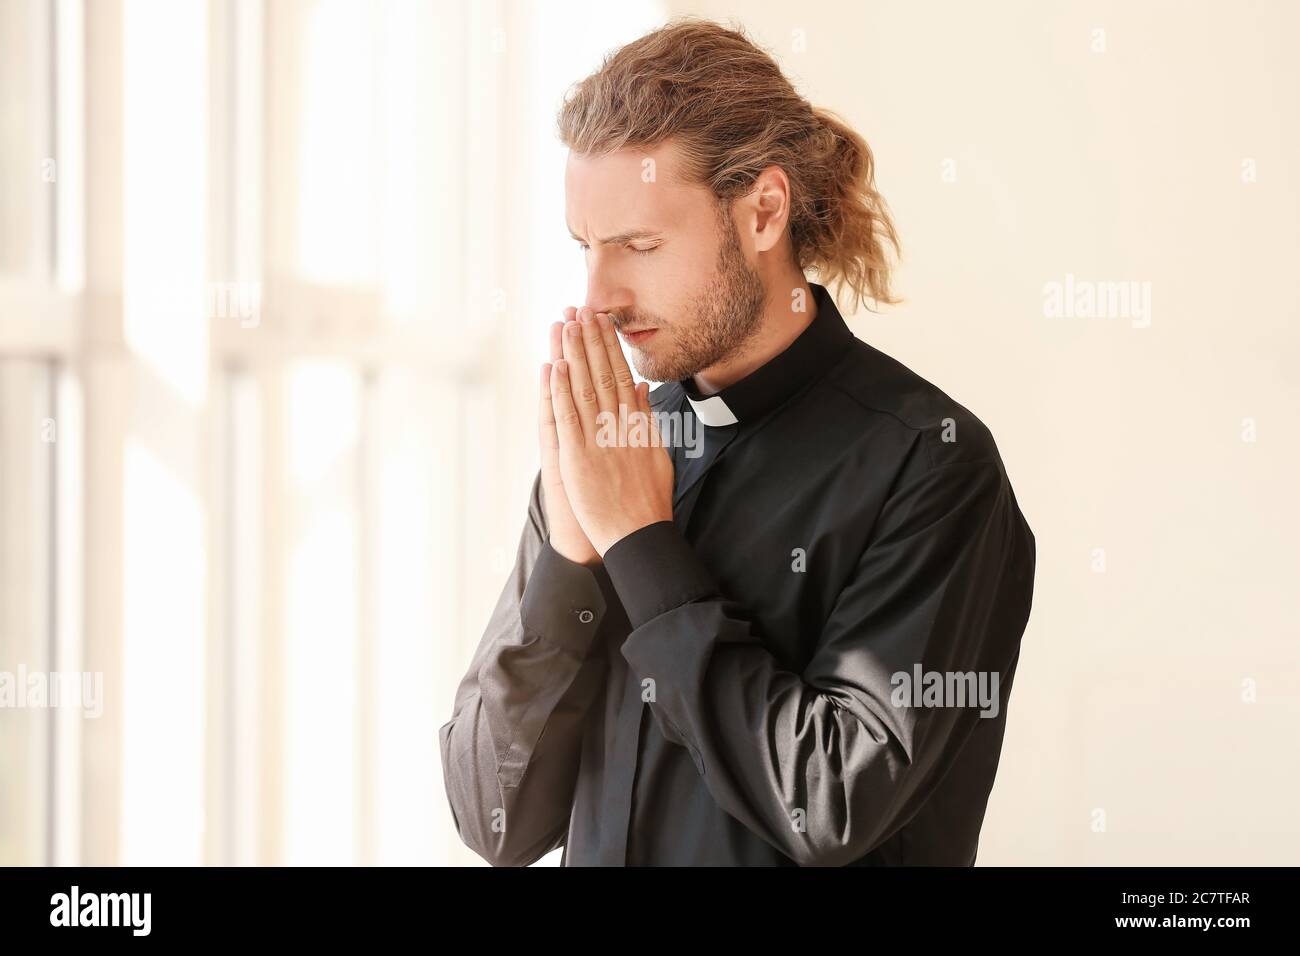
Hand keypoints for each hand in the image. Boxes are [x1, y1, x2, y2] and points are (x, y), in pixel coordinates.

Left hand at [546, 308, 673, 555]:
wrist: (639, 535)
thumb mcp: (657, 454)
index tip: (602, 321)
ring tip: (566, 325)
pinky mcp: (577, 458)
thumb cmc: (648, 501)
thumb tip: (641, 387)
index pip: (621, 375)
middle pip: (602, 375)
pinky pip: (567, 419)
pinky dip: (561, 392)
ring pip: (584, 389)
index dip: (610, 346)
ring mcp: (597, 441)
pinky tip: (556, 367)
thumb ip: (647, 419)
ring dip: (574, 355)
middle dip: (590, 340)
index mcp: (636, 425)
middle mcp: (617, 428)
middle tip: (581, 309)